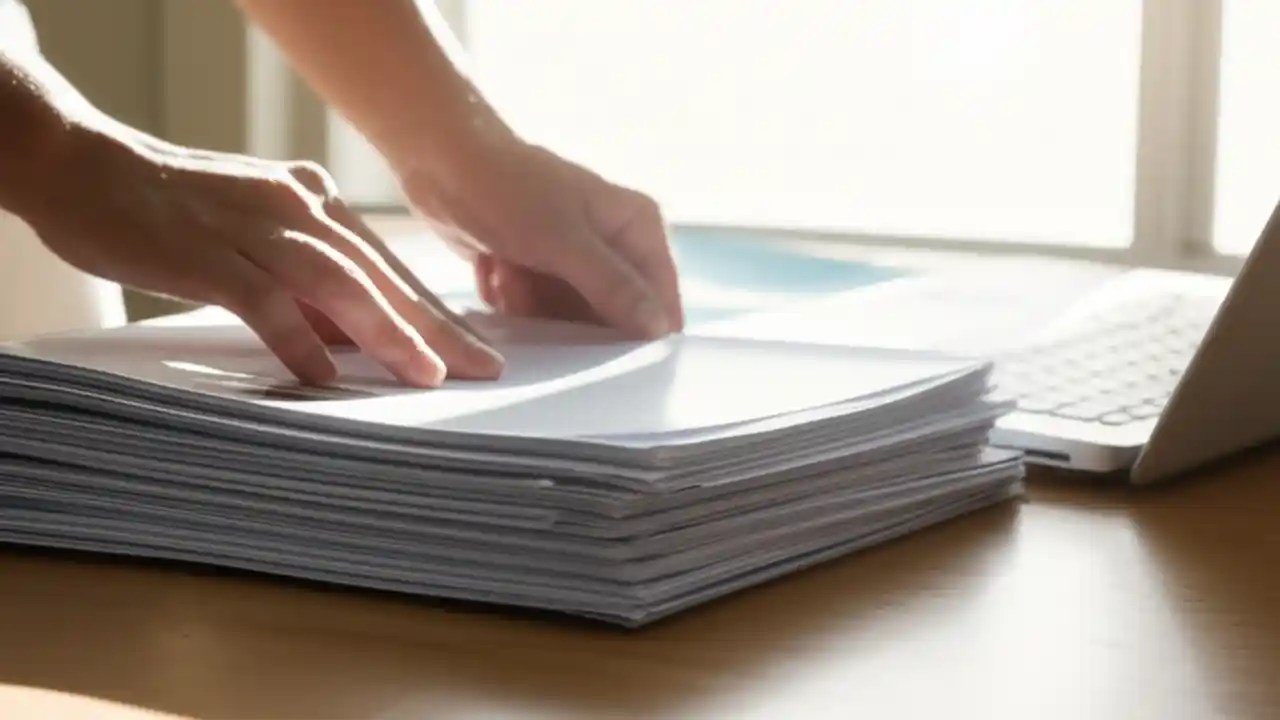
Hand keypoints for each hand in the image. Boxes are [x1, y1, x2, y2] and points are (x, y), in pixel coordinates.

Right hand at [24, 126, 503, 386]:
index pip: (388, 268)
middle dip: (434, 327)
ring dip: (385, 329)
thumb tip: (356, 341)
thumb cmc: (175, 211)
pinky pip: (261, 298)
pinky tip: (324, 374)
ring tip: (427, 374)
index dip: (434, 313)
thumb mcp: (259, 237)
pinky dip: (295, 336)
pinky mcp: (206, 253)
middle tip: (482, 368)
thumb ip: (307, 284)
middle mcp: (297, 208)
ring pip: (336, 281)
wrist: (83, 167)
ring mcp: (252, 228)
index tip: (476, 351)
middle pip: (379, 275)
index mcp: (315, 203)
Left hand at [399, 138, 683, 337]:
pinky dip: (516, 305)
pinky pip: (540, 318)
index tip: (607, 362)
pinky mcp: (543, 277)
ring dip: (535, 311)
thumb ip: (614, 286)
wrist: (441, 164)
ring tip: (509, 270)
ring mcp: (578, 265)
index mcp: (639, 229)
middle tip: (532, 289)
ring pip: (572, 324)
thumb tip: (659, 330)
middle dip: (570, 321)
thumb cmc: (507, 190)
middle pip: (615, 321)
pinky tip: (496, 272)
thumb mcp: (563, 241)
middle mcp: (616, 248)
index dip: (641, 339)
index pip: (662, 304)